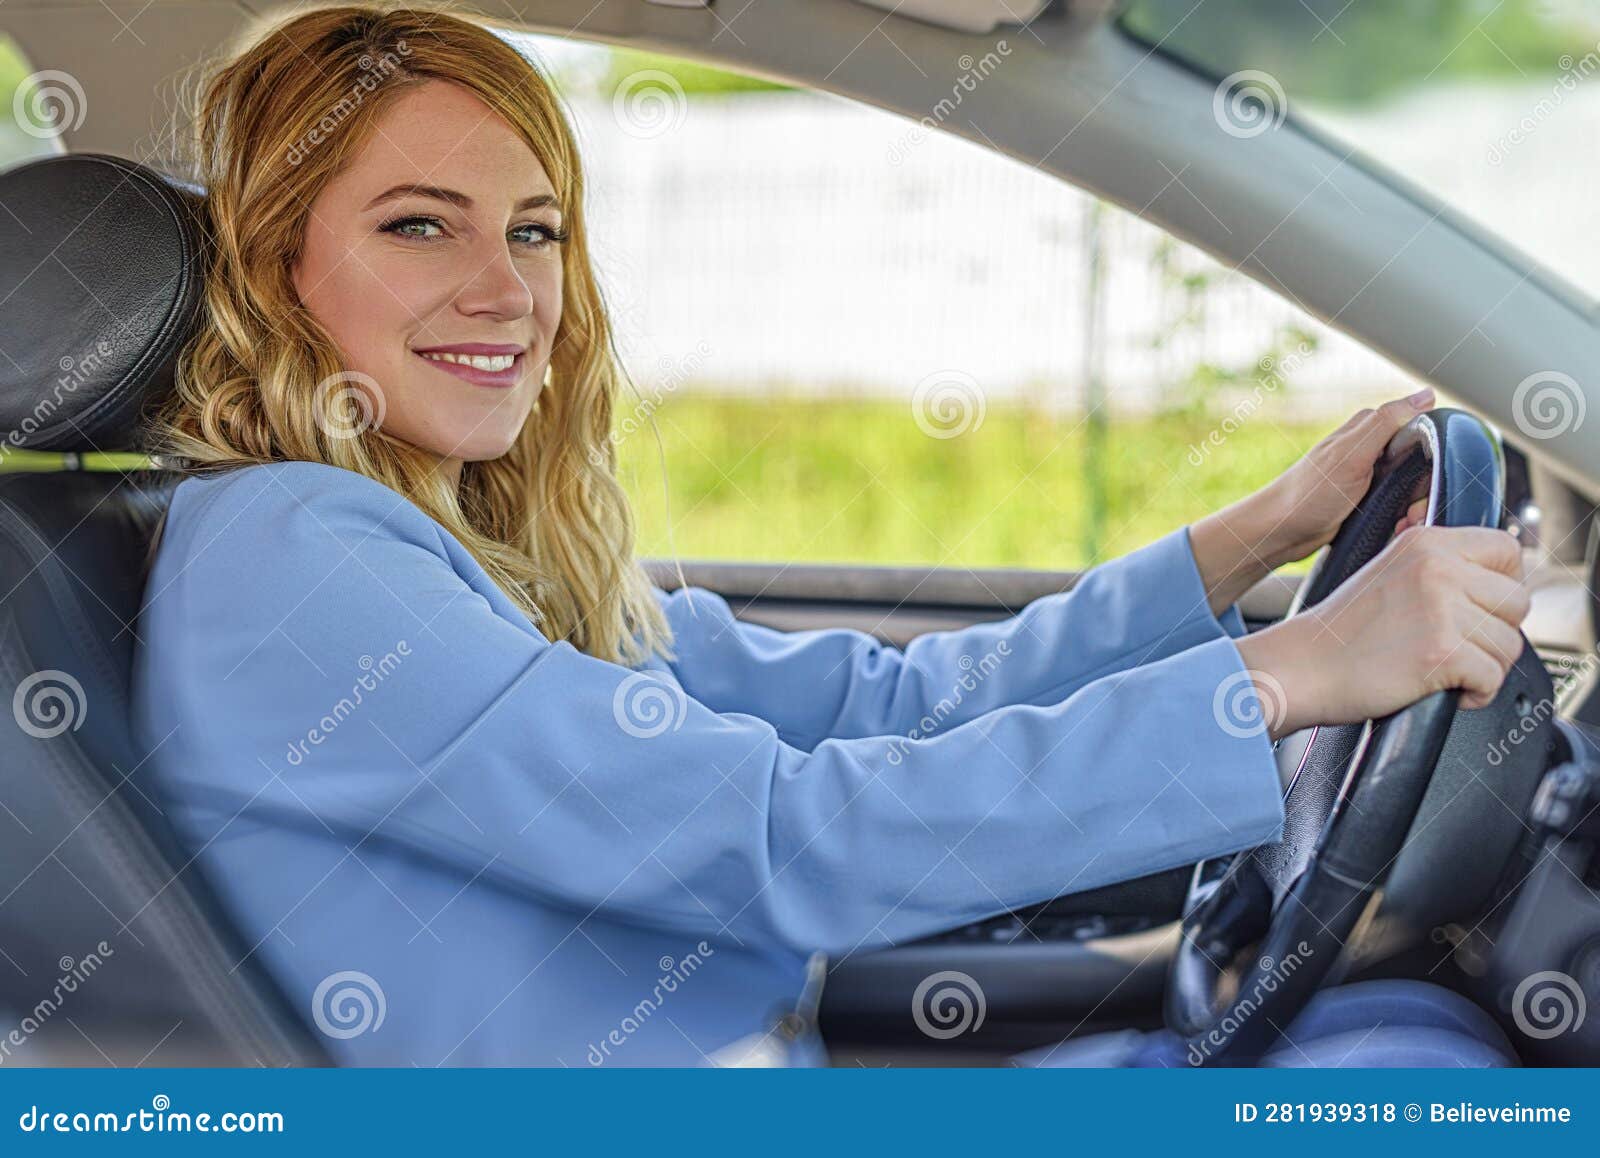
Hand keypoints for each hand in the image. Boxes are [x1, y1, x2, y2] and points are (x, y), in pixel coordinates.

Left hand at [1188, 389, 1434, 616]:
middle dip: (1424, 493)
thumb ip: (1387, 422)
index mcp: (1370, 430)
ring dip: (1415, 510)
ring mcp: (1371, 476)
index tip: (1426, 485)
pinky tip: (1397, 529)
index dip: (1432, 459)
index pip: (1423, 433)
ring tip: (1403, 525)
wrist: (1279, 533)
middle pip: (1422, 465)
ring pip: (1414, 489)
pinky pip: (1400, 507)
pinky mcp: (1368, 500)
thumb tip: (1426, 394)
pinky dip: (1403, 519)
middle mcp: (1372, 450)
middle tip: (1411, 516)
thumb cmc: (1310, 493)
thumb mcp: (1351, 454)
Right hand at [1234, 525, 1529, 738]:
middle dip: (1496, 632)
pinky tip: (1445, 690)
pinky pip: (1493, 677)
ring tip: (1446, 669)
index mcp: (1427, 542)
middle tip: (1460, 646)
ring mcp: (1441, 608)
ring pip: (1509, 643)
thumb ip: (1442, 570)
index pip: (1508, 550)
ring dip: (1485, 667)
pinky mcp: (1442, 650)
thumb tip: (1499, 586)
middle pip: (1517, 601)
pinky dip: (1476, 694)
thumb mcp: (1391, 574)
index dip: (1504, 584)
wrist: (1300, 667)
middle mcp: (1438, 567)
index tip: (1483, 609)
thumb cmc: (1339, 633)